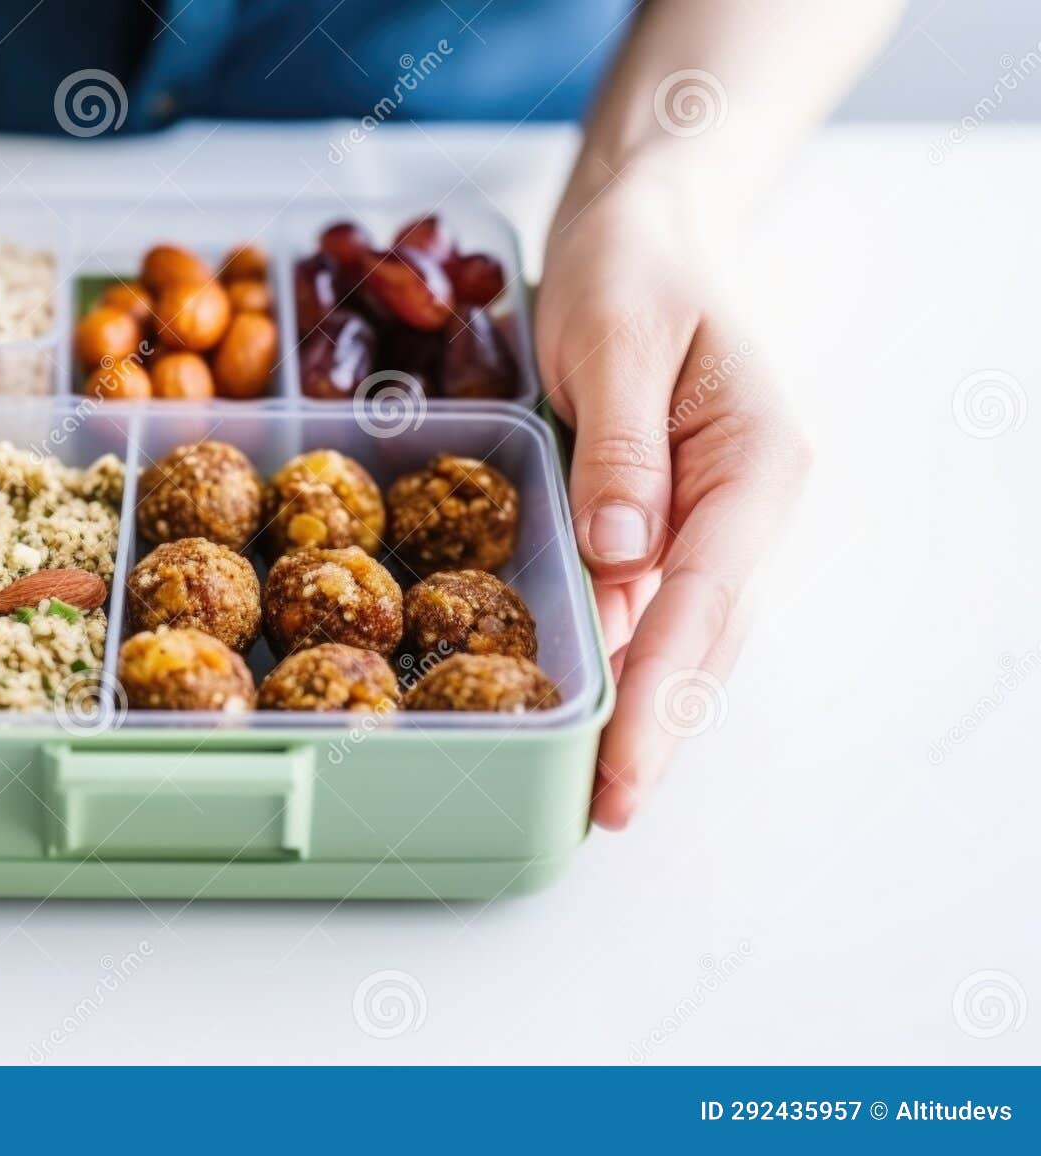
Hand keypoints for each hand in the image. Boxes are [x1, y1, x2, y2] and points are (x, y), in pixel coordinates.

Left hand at [535, 180, 811, 828]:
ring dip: (650, 708)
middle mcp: (748, 500)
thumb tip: (623, 561)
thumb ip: (624, 451)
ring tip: (602, 784)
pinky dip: (629, 656)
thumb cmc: (634, 266)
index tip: (623, 773)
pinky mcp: (673, 512)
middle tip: (609, 809)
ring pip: (686, 632)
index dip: (661, 697)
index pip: (704, 603)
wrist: (643, 228)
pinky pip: (655, 599)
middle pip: (707, 638)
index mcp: (755, 462)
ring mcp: (715, 512)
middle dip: (661, 728)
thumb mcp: (618, 339)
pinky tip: (596, 702)